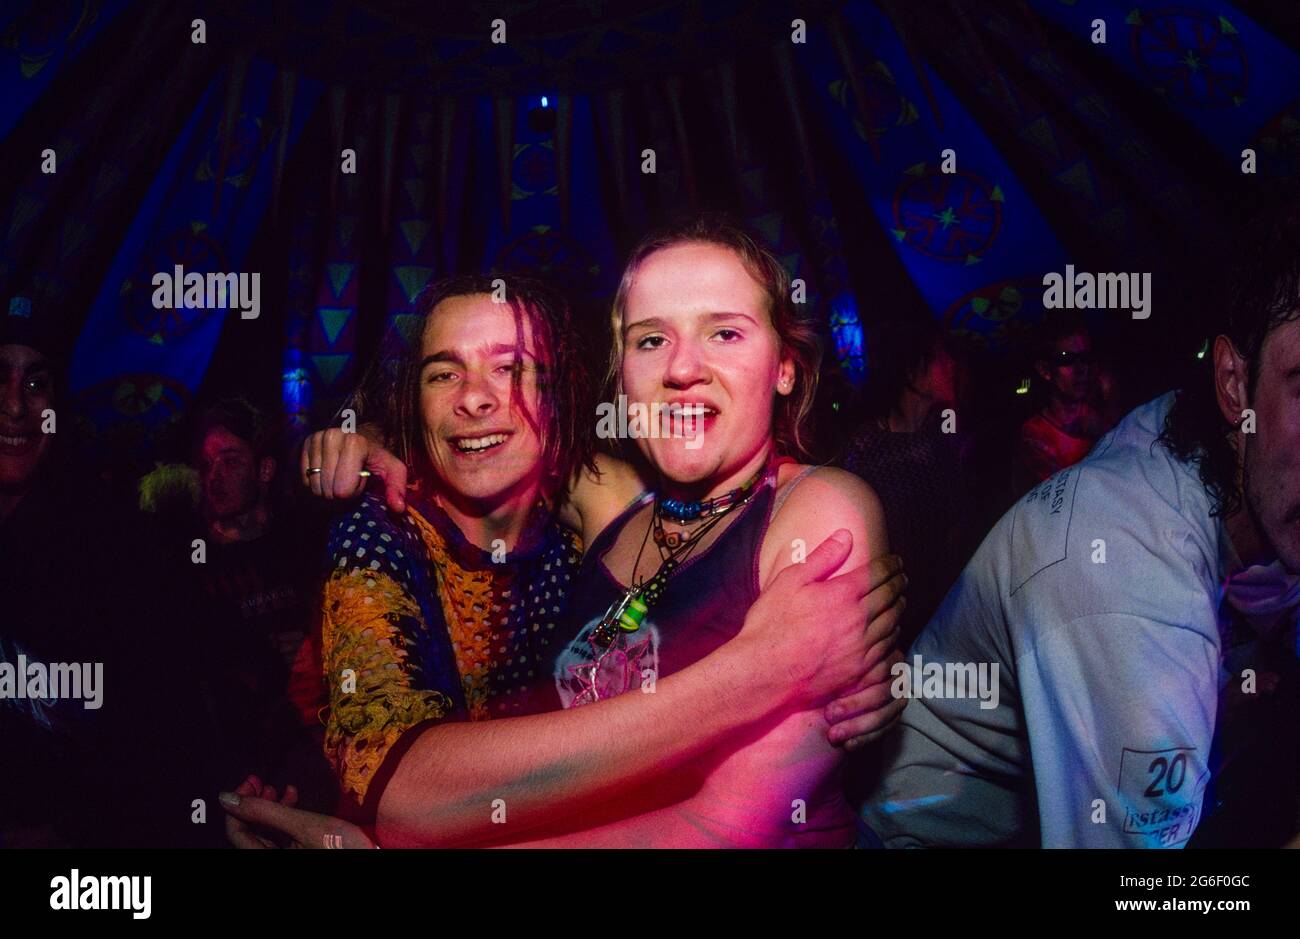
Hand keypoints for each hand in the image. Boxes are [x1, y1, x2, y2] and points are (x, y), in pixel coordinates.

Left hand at [221, 775, 373, 848]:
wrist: (373, 855)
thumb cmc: (342, 846)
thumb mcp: (303, 824)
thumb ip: (264, 811)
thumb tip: (227, 798)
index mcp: (266, 859)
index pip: (236, 831)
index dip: (238, 805)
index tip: (250, 782)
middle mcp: (270, 858)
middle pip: (249, 830)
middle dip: (255, 803)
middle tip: (261, 780)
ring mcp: (283, 855)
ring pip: (265, 830)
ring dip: (270, 806)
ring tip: (281, 788)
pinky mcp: (296, 851)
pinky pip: (281, 833)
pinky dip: (285, 814)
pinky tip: (294, 796)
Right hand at [300, 426, 408, 511]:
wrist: (362, 437)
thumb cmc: (377, 457)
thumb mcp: (393, 470)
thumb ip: (397, 487)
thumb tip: (398, 507)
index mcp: (354, 442)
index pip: (343, 489)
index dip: (354, 491)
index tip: (361, 480)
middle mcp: (332, 437)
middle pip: (328, 490)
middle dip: (340, 492)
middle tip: (350, 480)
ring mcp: (316, 439)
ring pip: (314, 486)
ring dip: (328, 489)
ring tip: (340, 476)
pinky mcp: (305, 444)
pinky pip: (305, 479)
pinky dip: (316, 482)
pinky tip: (328, 473)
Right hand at [738, 530, 905, 710]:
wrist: (764, 675)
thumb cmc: (771, 626)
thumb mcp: (789, 581)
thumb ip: (821, 558)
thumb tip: (845, 536)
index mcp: (842, 594)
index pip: (878, 573)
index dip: (891, 565)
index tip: (896, 561)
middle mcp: (858, 621)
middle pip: (890, 598)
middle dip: (899, 585)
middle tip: (902, 579)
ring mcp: (861, 649)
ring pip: (893, 625)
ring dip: (899, 611)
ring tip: (899, 603)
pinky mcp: (859, 673)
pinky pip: (888, 653)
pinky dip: (894, 640)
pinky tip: (892, 637)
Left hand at [826, 648, 906, 750]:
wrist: (830, 684)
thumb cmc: (827, 668)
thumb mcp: (829, 659)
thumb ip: (831, 654)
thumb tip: (816, 648)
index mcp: (882, 652)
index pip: (875, 672)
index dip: (852, 691)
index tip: (827, 707)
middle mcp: (895, 673)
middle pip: (881, 693)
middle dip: (853, 708)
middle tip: (828, 717)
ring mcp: (898, 695)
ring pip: (884, 714)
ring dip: (858, 727)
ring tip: (834, 735)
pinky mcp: (895, 714)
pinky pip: (886, 728)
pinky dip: (866, 738)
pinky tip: (848, 745)